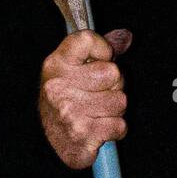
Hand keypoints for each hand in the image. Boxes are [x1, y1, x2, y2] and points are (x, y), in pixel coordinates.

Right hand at [37, 28, 131, 168]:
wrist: (49, 141)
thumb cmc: (65, 99)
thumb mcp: (73, 69)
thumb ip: (99, 49)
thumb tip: (127, 36)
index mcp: (55, 64)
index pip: (87, 40)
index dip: (103, 49)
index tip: (101, 59)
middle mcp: (58, 86)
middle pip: (113, 72)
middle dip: (113, 85)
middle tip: (98, 93)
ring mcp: (69, 112)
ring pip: (120, 100)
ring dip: (115, 109)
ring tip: (97, 111)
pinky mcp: (82, 135)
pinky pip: (120, 125)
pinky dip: (114, 129)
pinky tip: (98, 128)